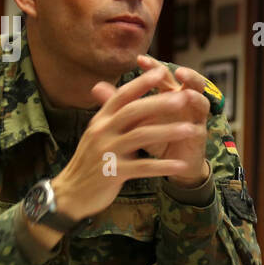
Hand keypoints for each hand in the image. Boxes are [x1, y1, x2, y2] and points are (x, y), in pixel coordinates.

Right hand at [50, 63, 201, 222]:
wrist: (72, 193)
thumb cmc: (90, 161)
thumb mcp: (97, 134)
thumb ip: (111, 115)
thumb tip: (111, 88)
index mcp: (100, 120)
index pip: (121, 96)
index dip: (141, 83)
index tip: (162, 72)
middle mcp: (102, 132)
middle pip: (133, 111)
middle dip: (160, 103)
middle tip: (184, 98)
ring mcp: (107, 152)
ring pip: (141, 136)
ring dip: (169, 132)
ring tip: (192, 129)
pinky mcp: (114, 173)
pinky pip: (144, 167)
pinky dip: (164, 165)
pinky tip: (181, 165)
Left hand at [125, 54, 210, 188]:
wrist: (165, 166)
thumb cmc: (151, 139)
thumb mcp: (134, 121)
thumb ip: (119, 103)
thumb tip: (95, 86)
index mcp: (168, 95)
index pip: (163, 76)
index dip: (153, 67)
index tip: (140, 59)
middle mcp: (184, 103)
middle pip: (190, 81)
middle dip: (185, 74)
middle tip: (176, 70)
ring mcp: (194, 117)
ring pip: (201, 99)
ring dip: (195, 93)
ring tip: (186, 89)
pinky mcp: (198, 134)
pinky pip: (200, 126)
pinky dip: (195, 120)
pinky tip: (190, 116)